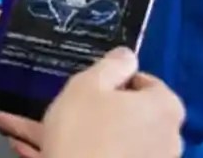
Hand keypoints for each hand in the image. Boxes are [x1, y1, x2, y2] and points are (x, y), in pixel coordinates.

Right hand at [0, 48, 184, 157]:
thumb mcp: (88, 85)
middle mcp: (168, 138)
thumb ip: (112, 65)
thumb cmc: (84, 131)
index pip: (145, 82)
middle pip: (131, 115)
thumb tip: (129, 55)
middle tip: (63, 110)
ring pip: (110, 142)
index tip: (92, 88)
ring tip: (34, 134)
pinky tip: (37, 151)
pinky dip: (80, 154)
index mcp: (165, 107)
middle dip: (96, 112)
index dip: (116, 82)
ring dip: (80, 135)